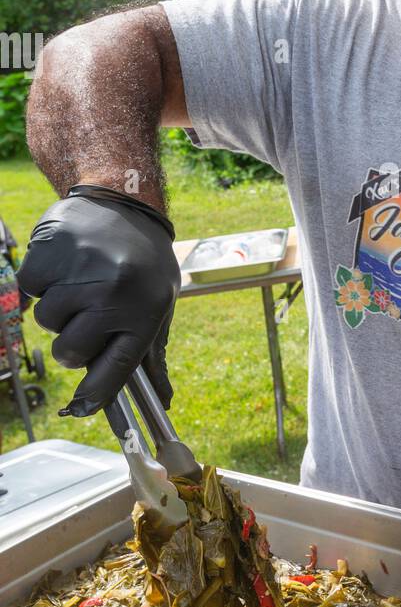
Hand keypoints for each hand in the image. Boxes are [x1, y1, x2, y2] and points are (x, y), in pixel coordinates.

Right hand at [17, 188, 179, 414]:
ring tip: (81, 281)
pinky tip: (65, 263)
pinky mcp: (50, 252)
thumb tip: (163, 401)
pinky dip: (41, 281)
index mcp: (144, 310)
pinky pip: (30, 289)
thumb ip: (153, 352)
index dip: (96, 394)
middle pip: (70, 352)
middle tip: (86, 316)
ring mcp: (80, 272)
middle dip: (73, 342)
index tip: (82, 408)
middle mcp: (113, 294)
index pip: (117, 368)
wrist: (123, 199)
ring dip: (58, 309)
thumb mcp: (160, 302)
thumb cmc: (143, 261)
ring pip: (47, 322)